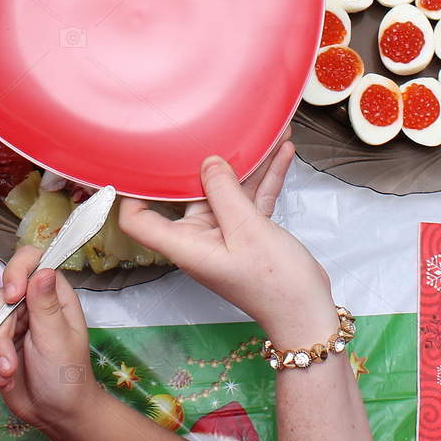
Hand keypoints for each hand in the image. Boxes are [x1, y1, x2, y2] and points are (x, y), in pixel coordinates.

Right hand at [0, 245, 100, 429]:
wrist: (55, 414)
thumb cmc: (67, 376)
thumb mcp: (58, 340)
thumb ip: (46, 306)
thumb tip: (43, 270)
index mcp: (53, 295)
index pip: (32, 261)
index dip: (17, 270)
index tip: (12, 296)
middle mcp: (30, 303)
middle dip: (0, 332)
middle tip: (11, 361)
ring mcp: (11, 321)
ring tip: (9, 372)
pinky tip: (4, 376)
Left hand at [119, 143, 336, 341]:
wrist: (306, 312)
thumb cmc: (275, 285)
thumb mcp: (248, 230)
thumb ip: (225, 193)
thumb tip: (208, 163)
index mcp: (186, 244)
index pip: (138, 221)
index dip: (133, 193)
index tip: (141, 162)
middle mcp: (199, 238)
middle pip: (190, 193)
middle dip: (206, 161)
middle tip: (217, 128)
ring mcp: (225, 234)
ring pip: (228, 191)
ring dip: (249, 164)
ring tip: (265, 134)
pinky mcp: (248, 232)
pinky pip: (251, 199)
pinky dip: (265, 178)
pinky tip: (282, 152)